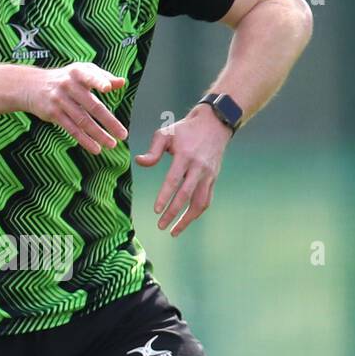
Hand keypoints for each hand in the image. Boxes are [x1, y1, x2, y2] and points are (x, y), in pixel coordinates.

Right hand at [23, 62, 127, 154]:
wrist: (33, 85)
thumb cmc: (66, 78)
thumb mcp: (82, 72)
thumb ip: (103, 76)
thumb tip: (122, 82)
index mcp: (78, 72)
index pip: (90, 76)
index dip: (99, 81)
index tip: (108, 88)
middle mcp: (69, 85)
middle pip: (92, 105)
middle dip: (108, 121)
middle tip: (123, 134)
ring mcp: (60, 100)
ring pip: (82, 120)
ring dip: (98, 134)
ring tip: (112, 144)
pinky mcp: (53, 113)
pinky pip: (72, 129)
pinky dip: (84, 140)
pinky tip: (96, 148)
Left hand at [135, 104, 231, 235]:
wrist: (214, 124)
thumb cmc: (185, 130)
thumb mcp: (166, 133)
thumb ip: (153, 150)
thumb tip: (139, 162)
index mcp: (185, 156)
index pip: (174, 180)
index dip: (165, 196)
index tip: (156, 210)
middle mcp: (198, 167)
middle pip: (186, 195)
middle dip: (173, 213)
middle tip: (160, 226)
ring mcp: (208, 174)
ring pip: (200, 202)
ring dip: (187, 219)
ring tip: (174, 231)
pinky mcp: (213, 179)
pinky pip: (206, 200)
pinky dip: (197, 213)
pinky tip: (186, 220)